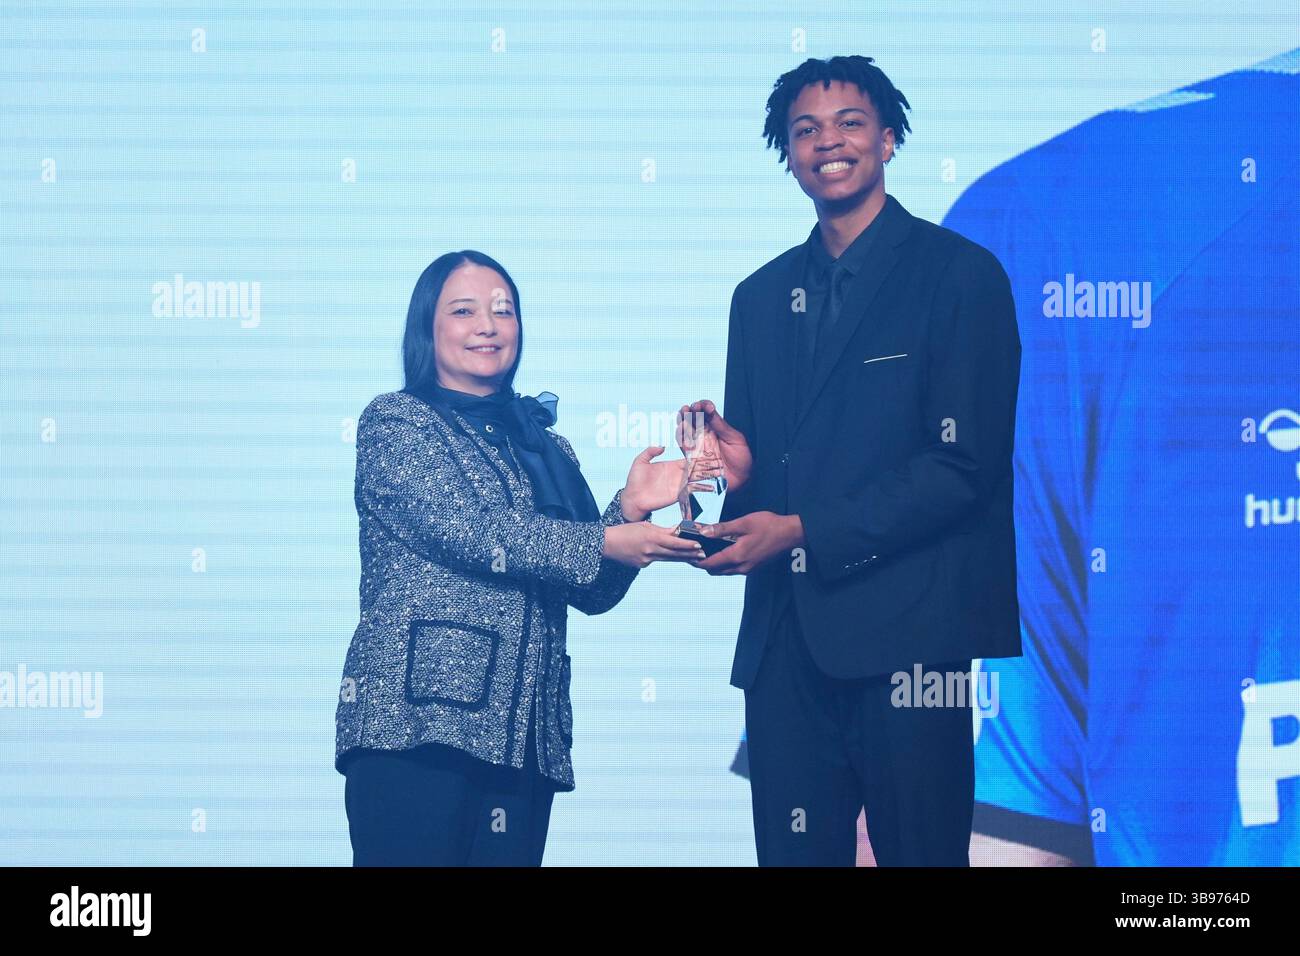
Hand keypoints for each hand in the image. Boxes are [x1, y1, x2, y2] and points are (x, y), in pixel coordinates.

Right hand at [603, 522, 704, 568]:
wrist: (606, 544)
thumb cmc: (625, 531)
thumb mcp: (645, 526)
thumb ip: (662, 531)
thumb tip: (678, 531)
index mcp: (651, 537)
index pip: (674, 542)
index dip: (688, 544)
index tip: (699, 545)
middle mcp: (650, 550)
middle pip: (674, 553)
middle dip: (690, 554)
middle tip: (703, 555)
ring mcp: (646, 560)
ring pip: (668, 558)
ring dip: (682, 558)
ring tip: (694, 558)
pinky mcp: (642, 565)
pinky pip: (656, 560)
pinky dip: (662, 557)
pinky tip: (665, 554)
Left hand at [622, 445, 722, 520]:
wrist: (632, 498)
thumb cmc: (634, 480)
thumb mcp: (640, 461)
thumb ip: (650, 452)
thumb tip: (661, 446)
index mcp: (671, 465)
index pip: (687, 458)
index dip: (697, 454)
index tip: (707, 449)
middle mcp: (678, 474)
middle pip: (696, 467)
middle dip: (707, 464)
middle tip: (719, 460)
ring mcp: (679, 484)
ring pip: (697, 478)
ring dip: (708, 475)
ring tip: (719, 471)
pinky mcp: (678, 494)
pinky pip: (692, 490)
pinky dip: (703, 488)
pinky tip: (712, 486)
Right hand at [678, 400, 752, 493]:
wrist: (742, 480)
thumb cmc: (742, 459)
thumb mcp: (734, 439)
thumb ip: (720, 425)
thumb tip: (709, 408)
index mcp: (715, 428)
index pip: (705, 412)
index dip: (702, 406)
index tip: (704, 405)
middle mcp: (705, 435)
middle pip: (692, 419)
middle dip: (689, 411)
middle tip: (690, 408)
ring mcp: (698, 446)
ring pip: (685, 430)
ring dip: (683, 421)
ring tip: (684, 414)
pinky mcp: (692, 457)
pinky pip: (683, 446)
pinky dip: (680, 436)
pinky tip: (682, 429)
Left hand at [690, 511, 804, 574]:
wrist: (791, 534)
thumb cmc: (769, 525)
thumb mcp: (744, 523)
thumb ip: (722, 528)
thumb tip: (703, 532)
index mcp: (737, 556)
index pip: (709, 564)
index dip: (696, 561)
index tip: (686, 555)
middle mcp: (741, 567)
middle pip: (715, 571)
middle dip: (702, 564)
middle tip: (694, 552)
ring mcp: (748, 569)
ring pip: (724, 572)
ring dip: (713, 565)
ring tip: (706, 551)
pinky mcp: (753, 567)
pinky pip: (733, 570)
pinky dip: (724, 564)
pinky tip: (723, 552)